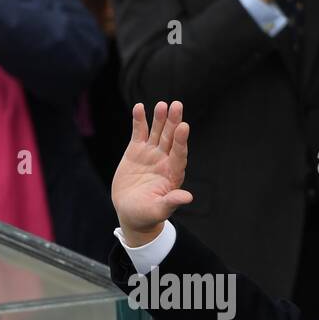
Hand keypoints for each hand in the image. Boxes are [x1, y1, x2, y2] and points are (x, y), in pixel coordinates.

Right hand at [112, 101, 192, 246]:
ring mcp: (151, 154)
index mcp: (173, 175)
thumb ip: (171, 202)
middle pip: (171, 138)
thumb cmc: (146, 214)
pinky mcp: (136, 151)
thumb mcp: (158, 210)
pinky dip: (139, 120)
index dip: (181, 141)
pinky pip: (139, 132)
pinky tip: (140, 108)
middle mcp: (165, 161)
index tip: (184, 126)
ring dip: (159, 119)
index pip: (179, 154)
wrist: (130, 212)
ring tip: (162, 105)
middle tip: (177, 105)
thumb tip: (187, 197)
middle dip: (173, 123)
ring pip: (157, 132)